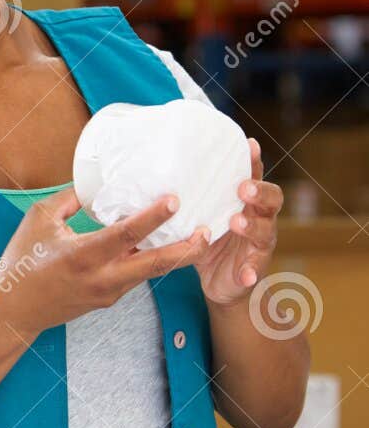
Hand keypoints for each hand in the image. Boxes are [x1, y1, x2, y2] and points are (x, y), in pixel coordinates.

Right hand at [0, 187, 209, 337]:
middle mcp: (101, 277)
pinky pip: (137, 278)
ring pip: (150, 273)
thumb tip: (94, 179)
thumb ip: (70, 198)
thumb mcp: (40, 220)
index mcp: (83, 255)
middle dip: (185, 250)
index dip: (153, 216)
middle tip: (209, 232)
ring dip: (176, 257)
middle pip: (154, 264)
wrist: (14, 309)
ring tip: (199, 237)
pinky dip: (154, 262)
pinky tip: (166, 246)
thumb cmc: (22, 261)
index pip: (126, 234)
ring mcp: (107, 292)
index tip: (175, 199)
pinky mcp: (108, 299)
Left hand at [192, 137, 281, 306]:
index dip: (254, 161)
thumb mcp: (200, 217)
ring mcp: (260, 244)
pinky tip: (246, 275)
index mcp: (246, 202)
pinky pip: (255, 270)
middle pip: (271, 199)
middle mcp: (259, 219)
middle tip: (243, 188)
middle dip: (259, 191)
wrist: (219, 282)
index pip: (255, 176)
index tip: (250, 144)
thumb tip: (156, 173)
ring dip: (252, 226)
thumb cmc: (209, 240)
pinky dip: (251, 271)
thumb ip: (191, 199)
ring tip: (237, 222)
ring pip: (265, 231)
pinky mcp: (254, 270)